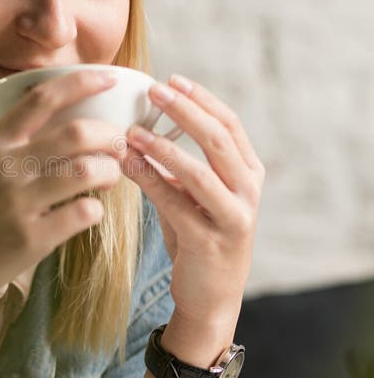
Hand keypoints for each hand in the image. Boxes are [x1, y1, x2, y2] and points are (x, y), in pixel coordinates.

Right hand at [0, 70, 123, 319]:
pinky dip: (96, 210)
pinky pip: (83, 213)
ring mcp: (18, 204)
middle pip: (76, 133)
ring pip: (87, 170)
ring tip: (110, 177)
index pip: (41, 98)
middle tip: (118, 145)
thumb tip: (56, 117)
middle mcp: (4, 168)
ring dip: (109, 171)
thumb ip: (8, 143)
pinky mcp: (32, 239)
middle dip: (110, 136)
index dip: (81, 82)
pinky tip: (89, 212)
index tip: (108, 78)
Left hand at [121, 75, 264, 323]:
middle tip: (153, 90)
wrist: (210, 297)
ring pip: (199, 172)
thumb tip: (142, 126)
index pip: (229, 124)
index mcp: (249, 174)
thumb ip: (179, 164)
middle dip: (185, 111)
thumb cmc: (199, 237)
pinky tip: (127, 164)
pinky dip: (149, 180)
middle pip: (218, 140)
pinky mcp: (209, 242)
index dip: (201, 99)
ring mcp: (233, 218)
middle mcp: (248, 193)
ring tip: (132, 130)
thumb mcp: (195, 195)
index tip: (172, 79)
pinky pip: (175, 203)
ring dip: (162, 147)